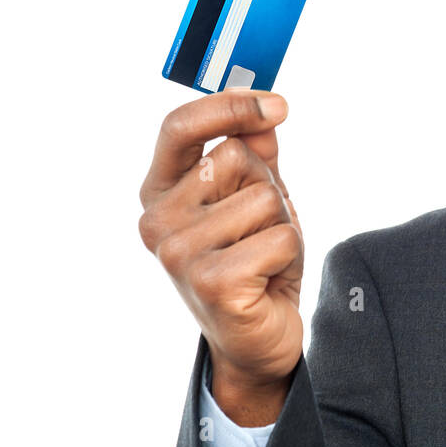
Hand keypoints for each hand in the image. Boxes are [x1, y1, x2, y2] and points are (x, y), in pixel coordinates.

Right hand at [139, 90, 302, 424]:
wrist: (259, 340)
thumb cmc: (255, 263)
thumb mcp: (257, 199)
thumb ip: (256, 154)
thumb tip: (265, 115)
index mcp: (159, 191)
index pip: (180, 127)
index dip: (229, 106)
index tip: (277, 105)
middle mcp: (156, 220)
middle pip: (237, 158)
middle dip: (269, 189)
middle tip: (262, 231)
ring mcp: (178, 253)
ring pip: (264, 198)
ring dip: (282, 225)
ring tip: (264, 258)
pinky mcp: (212, 282)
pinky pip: (280, 237)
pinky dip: (289, 255)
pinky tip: (268, 281)